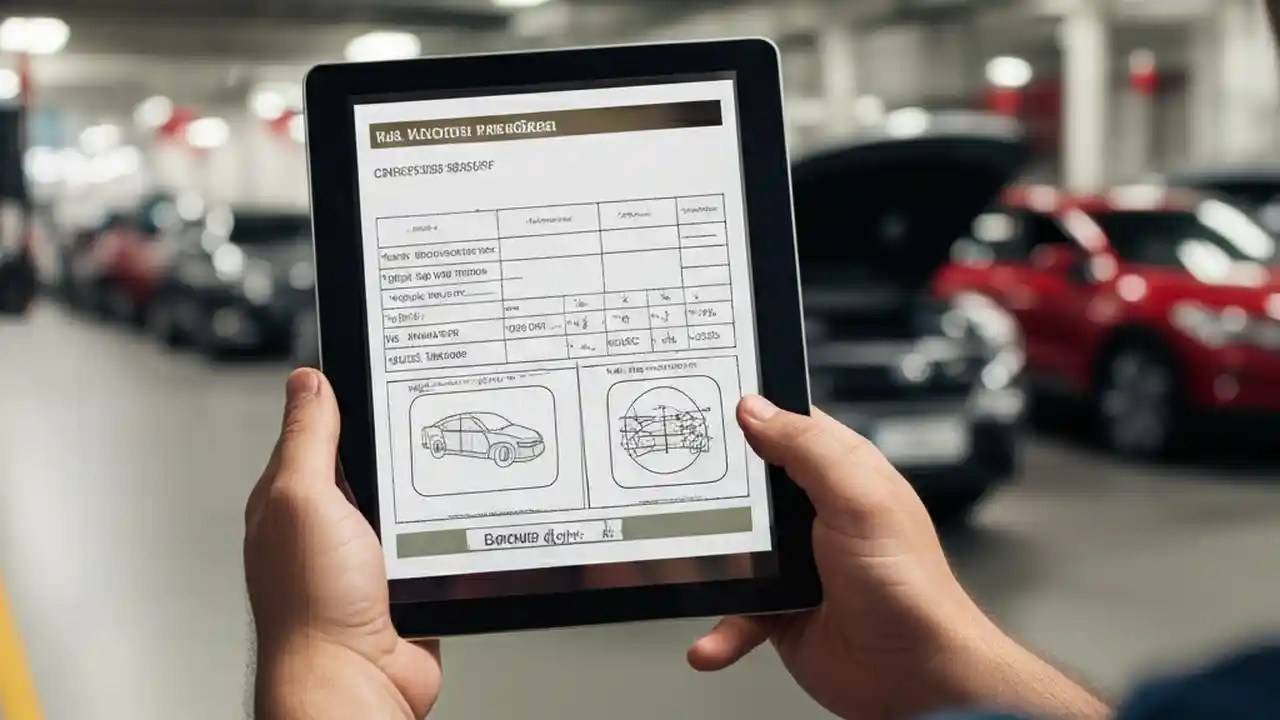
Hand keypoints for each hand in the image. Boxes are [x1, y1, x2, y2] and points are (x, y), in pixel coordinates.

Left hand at [245, 369, 440, 718]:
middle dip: (403, 455)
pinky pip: (439, 545)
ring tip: (443, 489)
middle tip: (429, 438)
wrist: (356, 682)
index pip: (323, 431)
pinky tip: (458, 531)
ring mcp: (368, 558)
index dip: (353, 404)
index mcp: (293, 499)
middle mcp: (328, 527)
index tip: (389, 382)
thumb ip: (308, 439)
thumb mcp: (303, 497)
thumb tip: (307, 381)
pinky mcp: (406, 584)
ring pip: (412, 505)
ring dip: (430, 501)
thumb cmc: (313, 607)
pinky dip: (452, 538)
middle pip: (377, 466)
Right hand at [687, 397, 1105, 719]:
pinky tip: (706, 642)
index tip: (699, 404)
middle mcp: (814, 513)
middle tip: (667, 481)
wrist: (918, 677)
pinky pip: (735, 611)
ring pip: (731, 547)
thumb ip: (809, 449)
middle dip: (708, 487)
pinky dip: (719, 627)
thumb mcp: (860, 500)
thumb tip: (754, 409)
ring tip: (677, 565)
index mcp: (840, 473)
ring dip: (704, 562)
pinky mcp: (779, 610)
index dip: (746, 412)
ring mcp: (795, 563)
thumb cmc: (909, 587)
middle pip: (745, 484)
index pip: (786, 425)